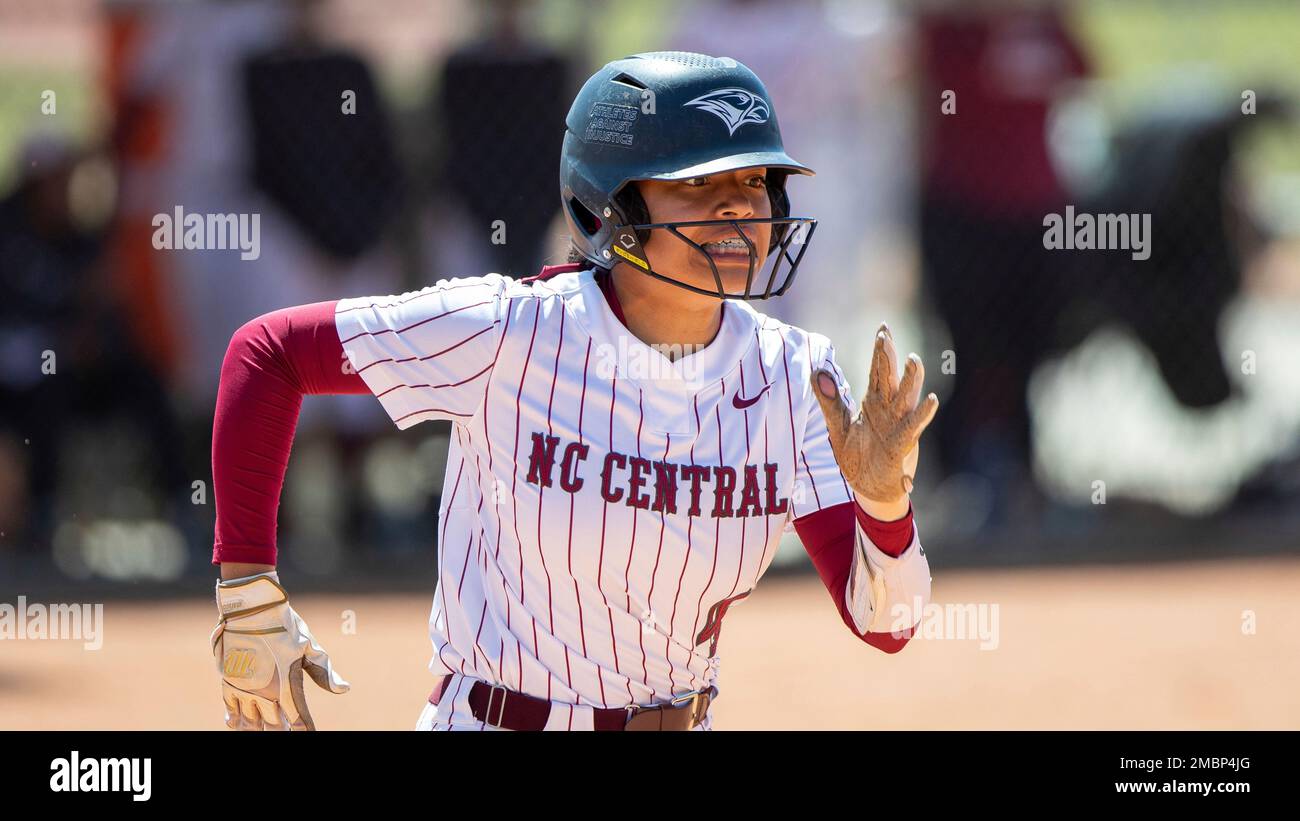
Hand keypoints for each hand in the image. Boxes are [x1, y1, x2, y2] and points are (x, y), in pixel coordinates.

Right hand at [210, 573, 349, 729]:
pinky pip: (230, 709)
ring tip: (264, 731)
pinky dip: (234, 720)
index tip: (309, 734)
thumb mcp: (309, 646)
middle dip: (282, 731)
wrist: (251, 610)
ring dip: (259, 729)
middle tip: (286, 731)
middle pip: (275, 726)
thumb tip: (344, 690)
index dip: (305, 730)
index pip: (299, 720)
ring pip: (251, 723)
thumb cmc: (285, 626)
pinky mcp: (228, 681)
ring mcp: (244, 689)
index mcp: (288, 686)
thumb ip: (324, 673)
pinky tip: (236, 724)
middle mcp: (265, 693)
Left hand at [810, 323, 938, 504]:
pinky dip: (922, 414)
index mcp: (874, 402)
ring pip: (906, 398)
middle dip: (889, 358)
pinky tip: (930, 400)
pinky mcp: (901, 445)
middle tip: (886, 336)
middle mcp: (889, 409)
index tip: (883, 328)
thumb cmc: (857, 454)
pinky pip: (912, 427)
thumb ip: (829, 400)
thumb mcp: (837, 426)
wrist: (868, 488)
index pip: (878, 371)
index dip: (880, 350)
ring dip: (911, 380)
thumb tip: (816, 370)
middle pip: (891, 378)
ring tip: (914, 360)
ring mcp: (898, 425)